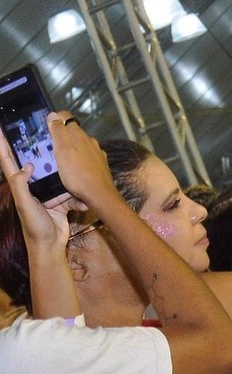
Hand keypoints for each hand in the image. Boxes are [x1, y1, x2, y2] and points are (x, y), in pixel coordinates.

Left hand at [0, 122, 69, 250]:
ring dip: (60, 168)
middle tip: (38, 129)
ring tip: (65, 152)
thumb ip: (21, 185)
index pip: (7, 160)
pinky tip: (81, 184)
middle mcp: (31, 185)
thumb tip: (27, 165)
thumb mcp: (25, 205)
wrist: (50, 245)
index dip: (2, 144)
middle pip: (32, 161)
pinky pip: (69, 189)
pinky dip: (75, 190)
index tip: (1, 128)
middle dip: (34, 146)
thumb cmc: (34, 226)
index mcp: (18, 184)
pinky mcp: (61, 199)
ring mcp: (47, 192)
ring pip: (54, 173)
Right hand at [46, 114, 118, 207]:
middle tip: (49, 145)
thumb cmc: (77, 173)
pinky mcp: (100, 164)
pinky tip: (74, 167)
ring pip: (81, 145)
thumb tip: (54, 115)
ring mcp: (97, 153)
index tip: (46, 126)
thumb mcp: (62, 150)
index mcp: (79, 134)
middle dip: (62, 135)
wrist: (99, 194)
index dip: (55, 119)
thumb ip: (58, 132)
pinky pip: (87, 157)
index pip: (66, 117)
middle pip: (73, 132)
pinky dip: (79, 159)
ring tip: (59, 158)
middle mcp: (90, 141)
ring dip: (70, 148)